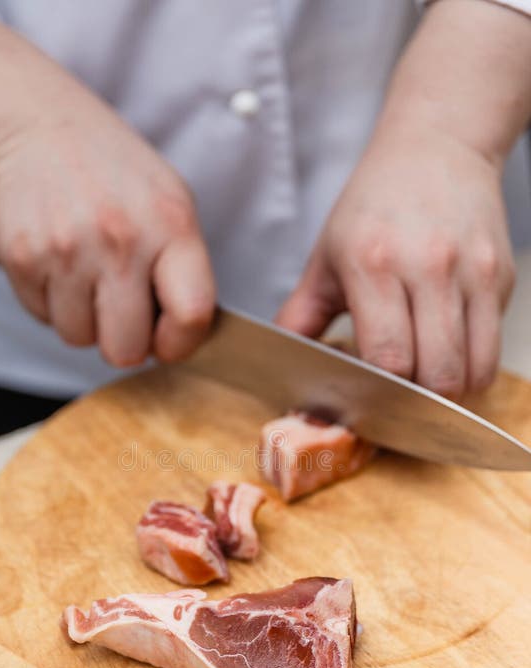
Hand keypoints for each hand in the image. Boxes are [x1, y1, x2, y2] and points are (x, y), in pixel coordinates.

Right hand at [0, 109, 213, 365]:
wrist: (38, 123)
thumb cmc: (111, 169)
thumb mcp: (171, 203)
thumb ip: (184, 269)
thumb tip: (181, 335)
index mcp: (170, 226)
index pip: (190, 316)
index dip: (179, 344)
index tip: (167, 340)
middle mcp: (120, 240)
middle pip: (126, 349)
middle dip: (124, 341)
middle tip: (121, 313)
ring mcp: (67, 250)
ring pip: (79, 338)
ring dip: (83, 320)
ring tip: (86, 277)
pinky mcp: (22, 257)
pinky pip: (42, 317)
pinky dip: (51, 302)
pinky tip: (59, 265)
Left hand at [277, 128, 513, 397]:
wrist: (437, 148)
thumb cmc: (374, 207)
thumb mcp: (326, 257)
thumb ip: (300, 317)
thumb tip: (282, 368)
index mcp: (374, 265)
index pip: (389, 358)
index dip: (380, 393)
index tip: (368, 398)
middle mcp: (429, 267)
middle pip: (437, 373)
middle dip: (416, 401)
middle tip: (398, 396)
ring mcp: (473, 272)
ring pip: (473, 368)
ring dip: (448, 390)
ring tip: (424, 380)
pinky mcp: (502, 276)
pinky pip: (494, 347)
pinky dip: (472, 366)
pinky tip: (448, 353)